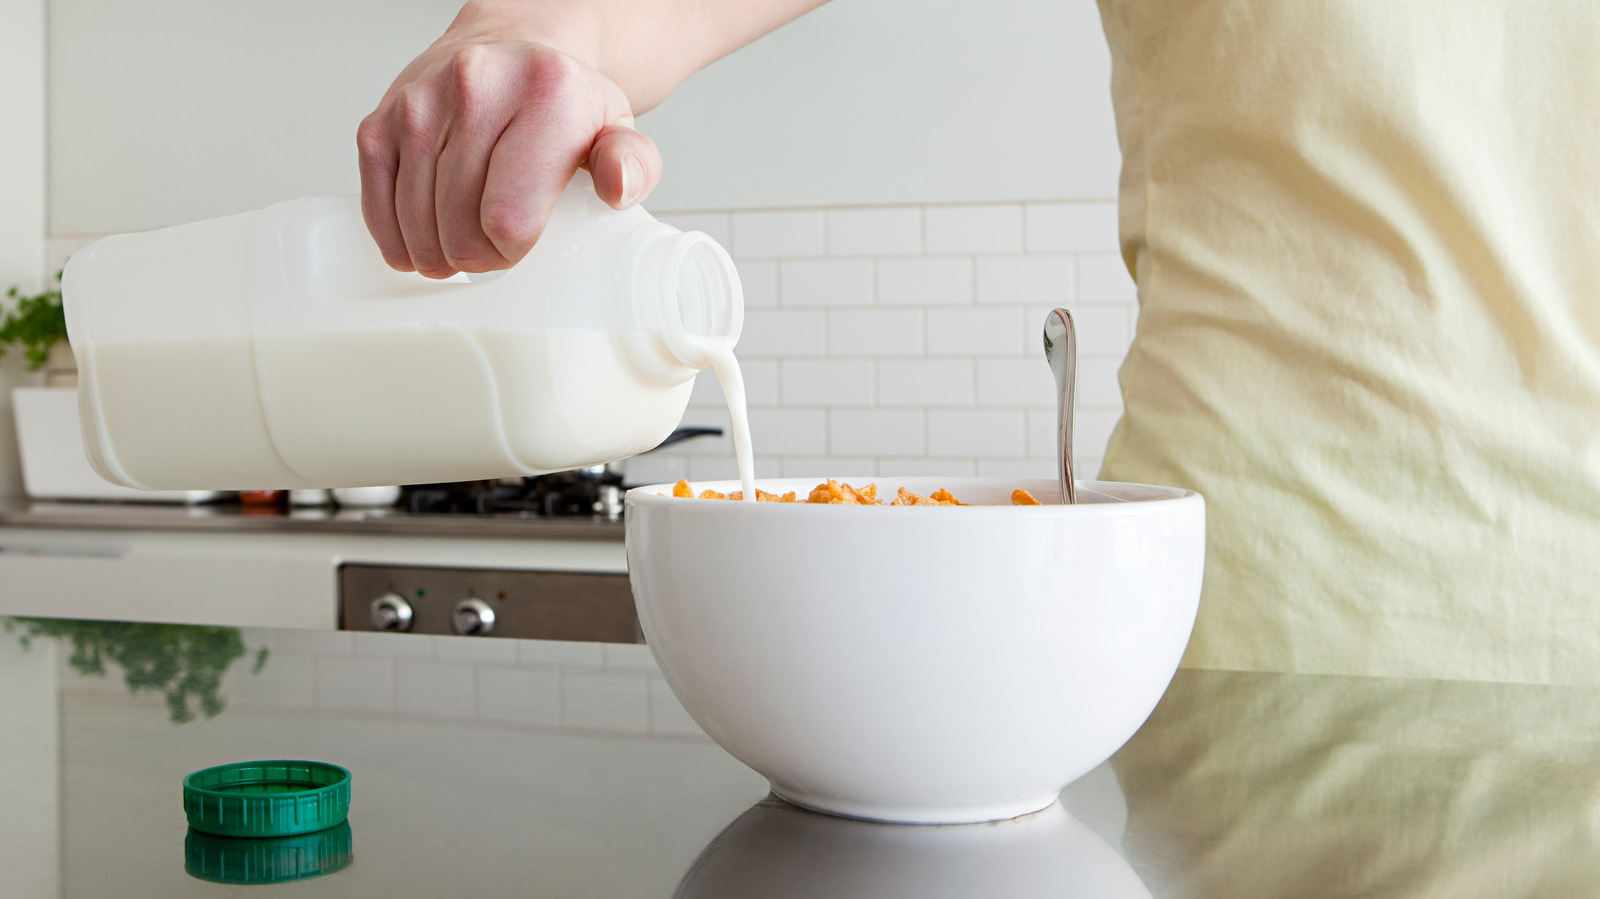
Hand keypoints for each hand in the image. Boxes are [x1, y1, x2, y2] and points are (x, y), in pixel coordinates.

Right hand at [357, 16, 662, 277]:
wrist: (512, 48)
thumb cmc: (563, 102)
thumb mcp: (617, 128)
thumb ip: (633, 163)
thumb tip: (617, 187)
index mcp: (545, 94)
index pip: (508, 219)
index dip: (512, 251)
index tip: (523, 240)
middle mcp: (476, 87)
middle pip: (459, 229)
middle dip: (477, 256)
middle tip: (495, 244)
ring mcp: (419, 103)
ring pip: (417, 226)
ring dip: (439, 252)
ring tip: (464, 238)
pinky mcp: (379, 121)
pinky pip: (377, 208)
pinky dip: (399, 238)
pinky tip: (425, 235)